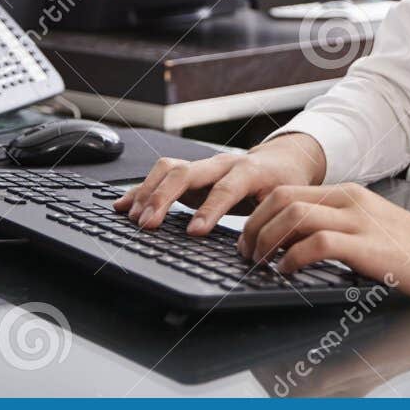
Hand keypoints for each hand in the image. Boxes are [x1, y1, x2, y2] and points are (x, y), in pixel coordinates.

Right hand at [111, 133, 325, 233]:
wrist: (283, 159)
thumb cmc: (284, 182)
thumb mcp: (286, 202)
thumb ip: (271, 222)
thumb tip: (258, 251)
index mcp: (249, 171)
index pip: (226, 188)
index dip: (209, 210)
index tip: (194, 232)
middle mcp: (221, 164)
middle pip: (186, 171)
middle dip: (163, 197)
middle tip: (147, 224)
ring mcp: (204, 166)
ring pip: (169, 169)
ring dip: (148, 193)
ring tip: (134, 218)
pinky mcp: (190, 174)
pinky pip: (160, 175)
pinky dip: (140, 190)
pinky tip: (123, 206)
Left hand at [237, 183, 409, 299]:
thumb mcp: (367, 228)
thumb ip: (335, 228)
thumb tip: (295, 245)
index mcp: (346, 194)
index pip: (287, 191)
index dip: (258, 213)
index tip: (248, 237)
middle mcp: (348, 201)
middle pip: (282, 198)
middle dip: (253, 225)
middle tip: (245, 252)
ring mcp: (358, 221)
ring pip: (293, 216)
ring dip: (266, 241)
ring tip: (260, 263)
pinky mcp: (366, 245)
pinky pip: (317, 243)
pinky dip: (293, 257)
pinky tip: (288, 272)